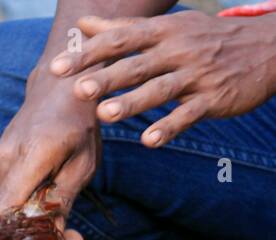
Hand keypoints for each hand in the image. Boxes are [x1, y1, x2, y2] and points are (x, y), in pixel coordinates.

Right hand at [0, 71, 97, 239]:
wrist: (59, 86)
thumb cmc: (79, 125)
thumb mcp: (84, 165)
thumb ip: (66, 203)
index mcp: (33, 155)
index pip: (6, 208)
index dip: (11, 237)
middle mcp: (6, 158)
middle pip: (8, 212)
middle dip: (32, 230)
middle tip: (67, 237)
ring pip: (8, 203)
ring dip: (30, 213)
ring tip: (59, 204)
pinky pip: (7, 191)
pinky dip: (24, 199)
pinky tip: (45, 189)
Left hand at [52, 11, 275, 147]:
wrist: (266, 47)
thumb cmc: (205, 38)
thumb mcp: (168, 27)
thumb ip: (122, 29)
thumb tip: (81, 25)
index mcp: (163, 33)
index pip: (120, 40)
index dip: (88, 54)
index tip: (57, 67)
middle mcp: (178, 51)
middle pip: (136, 66)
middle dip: (106, 78)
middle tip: (78, 91)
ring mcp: (197, 75)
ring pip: (160, 90)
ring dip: (132, 103)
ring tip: (104, 116)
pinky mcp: (214, 99)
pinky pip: (188, 114)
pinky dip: (170, 127)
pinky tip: (149, 141)